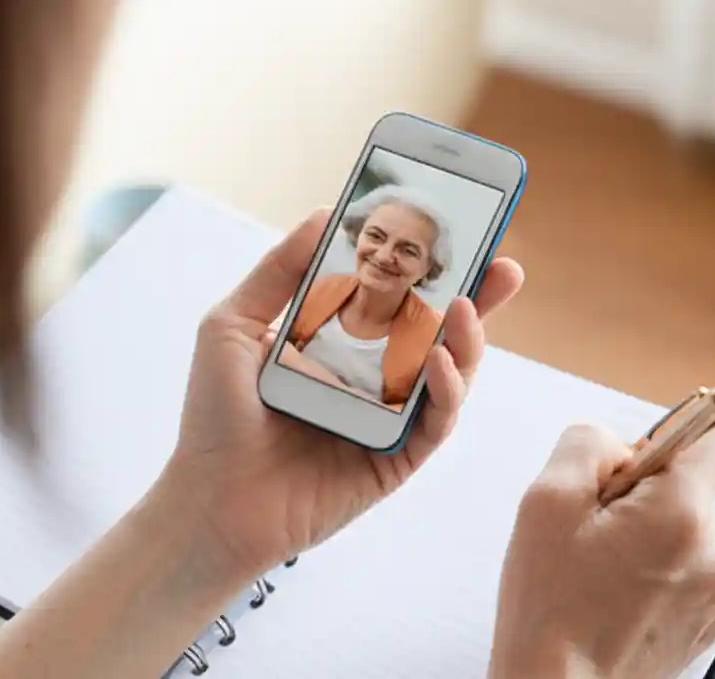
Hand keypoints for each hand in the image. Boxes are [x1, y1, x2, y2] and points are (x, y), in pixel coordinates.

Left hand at [149, 210, 523, 574]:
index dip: (427, 265)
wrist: (210, 500)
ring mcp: (388, 419)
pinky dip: (446, 391)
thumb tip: (326, 213)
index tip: (456, 227)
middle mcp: (371, 378)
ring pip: (449, 374)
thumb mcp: (233, 324)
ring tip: (468, 306)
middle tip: (504, 264)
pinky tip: (439, 362)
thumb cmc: (216, 416)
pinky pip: (435, 422)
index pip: (394, 296)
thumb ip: (278, 271)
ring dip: (465, 339)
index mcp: (338, 342)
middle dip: (478, 297)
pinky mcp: (396, 459)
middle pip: (436, 330)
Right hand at [489, 415, 714, 678]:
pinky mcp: (705, 620)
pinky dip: (647, 568)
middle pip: (685, 482)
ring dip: (639, 532)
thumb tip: (617, 443)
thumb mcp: (546, 500)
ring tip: (593, 570)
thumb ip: (586, 443)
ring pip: (679, 526)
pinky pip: (681, 566)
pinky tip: (608, 595)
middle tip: (587, 530)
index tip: (638, 451)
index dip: (678, 423)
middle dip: (635, 491)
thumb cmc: (549, 608)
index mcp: (682, 512)